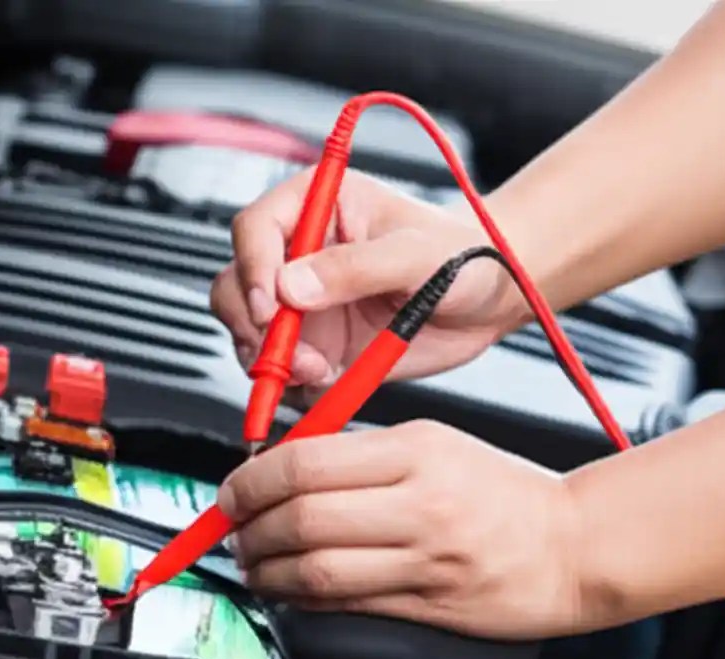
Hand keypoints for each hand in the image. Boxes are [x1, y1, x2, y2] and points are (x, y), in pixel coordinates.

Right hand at [210, 169, 526, 395]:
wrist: (489, 300)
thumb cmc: (464, 255)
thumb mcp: (417, 253)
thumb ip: (355, 267)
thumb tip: (290, 287)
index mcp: (316, 206)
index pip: (254, 229)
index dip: (253, 268)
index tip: (270, 306)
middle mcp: (297, 254)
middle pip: (235, 285)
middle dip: (252, 325)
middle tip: (290, 352)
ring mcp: (301, 305)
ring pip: (246, 333)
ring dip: (270, 361)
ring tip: (318, 369)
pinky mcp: (312, 347)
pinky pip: (279, 372)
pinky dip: (291, 386)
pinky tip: (328, 380)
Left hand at [217, 420, 588, 640]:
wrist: (575, 544)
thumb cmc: (503, 491)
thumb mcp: (435, 443)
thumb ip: (361, 452)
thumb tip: (281, 466)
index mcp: (417, 449)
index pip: (307, 462)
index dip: (252, 480)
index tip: (233, 489)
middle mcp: (420, 503)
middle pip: (303, 517)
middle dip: (250, 527)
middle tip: (233, 530)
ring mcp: (426, 559)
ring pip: (317, 569)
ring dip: (268, 570)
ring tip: (254, 564)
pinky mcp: (429, 604)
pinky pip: (345, 603)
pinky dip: (302, 597)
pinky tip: (290, 588)